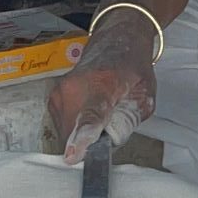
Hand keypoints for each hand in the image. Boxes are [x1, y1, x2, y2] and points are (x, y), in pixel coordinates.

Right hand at [47, 17, 157, 162]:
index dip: (82, 138)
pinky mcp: (53, 99)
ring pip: (67, 133)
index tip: (74, 155)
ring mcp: (60, 92)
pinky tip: (89, 112)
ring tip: (100, 115)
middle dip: (92, 142)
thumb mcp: (143, 96)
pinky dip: (76, 127)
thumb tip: (107, 142)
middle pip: (76, 133)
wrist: (115, 41)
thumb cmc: (131, 69)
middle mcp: (75, 87)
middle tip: (110, 125)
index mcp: (102, 84)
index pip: (90, 116)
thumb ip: (127, 121)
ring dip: (82, 135)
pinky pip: (63, 126)